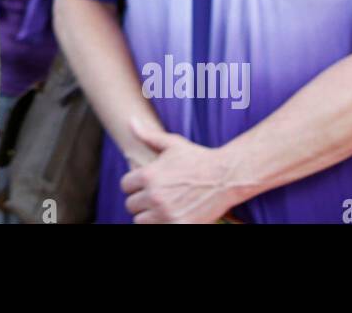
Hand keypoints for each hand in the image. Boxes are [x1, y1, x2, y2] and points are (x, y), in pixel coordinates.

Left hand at [119, 118, 242, 222]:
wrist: (226, 177)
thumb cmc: (199, 158)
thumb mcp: (173, 144)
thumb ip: (148, 136)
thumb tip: (130, 122)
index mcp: (148, 175)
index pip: (125, 186)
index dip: (134, 184)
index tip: (144, 184)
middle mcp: (154, 196)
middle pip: (131, 205)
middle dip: (141, 200)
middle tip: (155, 196)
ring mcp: (166, 213)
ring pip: (140, 221)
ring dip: (149, 215)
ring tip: (162, 206)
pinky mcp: (178, 225)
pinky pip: (157, 229)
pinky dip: (162, 223)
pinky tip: (172, 214)